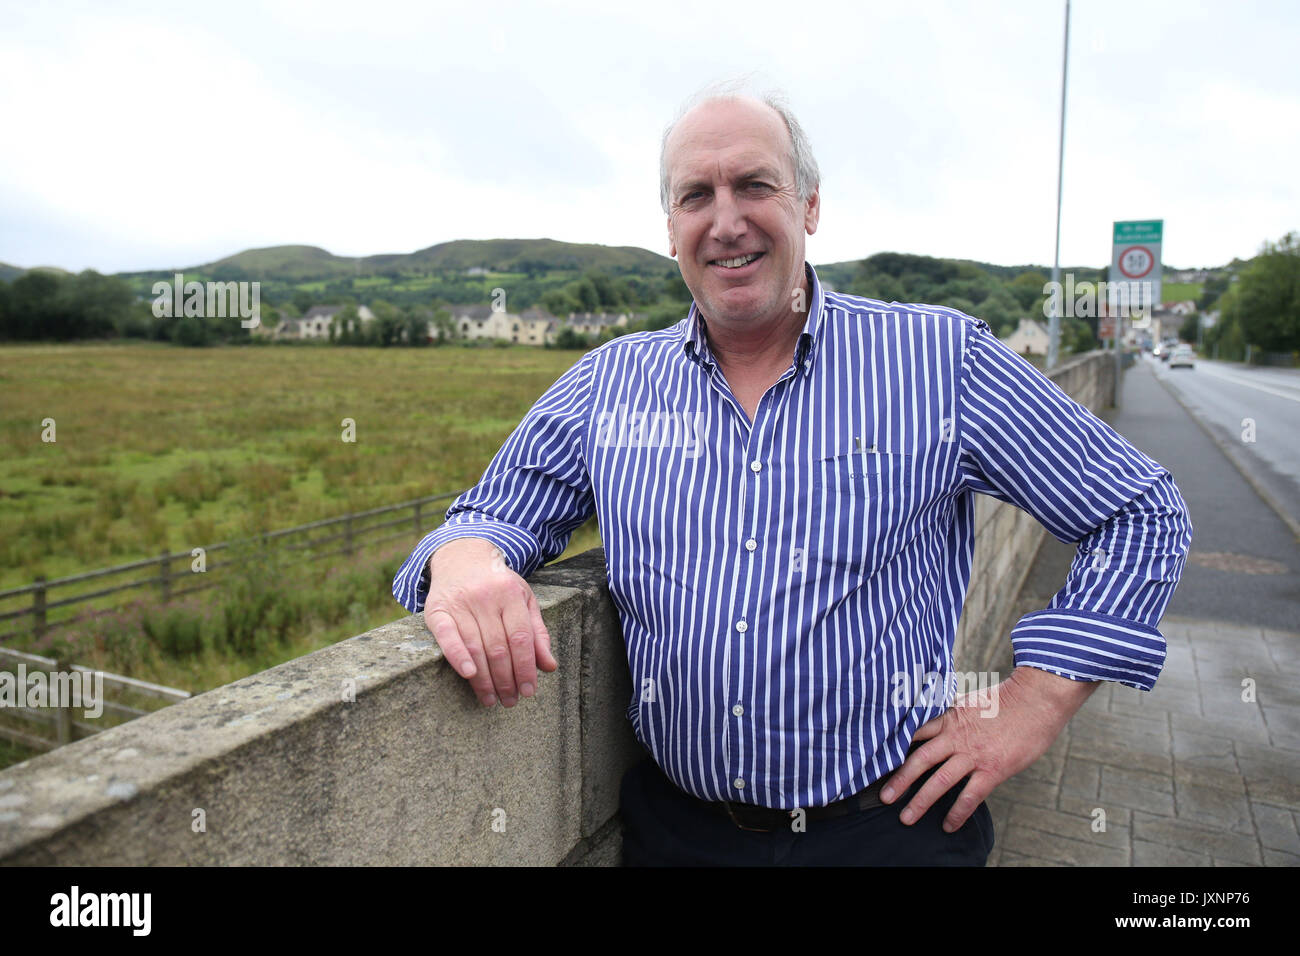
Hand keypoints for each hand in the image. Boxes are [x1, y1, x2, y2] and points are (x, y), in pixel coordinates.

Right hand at [422, 537, 557, 707]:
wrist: (461, 556)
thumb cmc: (498, 584)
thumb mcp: (524, 600)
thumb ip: (537, 633)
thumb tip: (549, 667)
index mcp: (511, 594)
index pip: (521, 637)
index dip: (526, 667)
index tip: (529, 691)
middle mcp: (485, 596)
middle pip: (498, 647)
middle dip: (506, 679)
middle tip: (510, 701)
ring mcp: (460, 602)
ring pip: (476, 647)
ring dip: (484, 679)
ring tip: (491, 699)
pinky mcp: (437, 609)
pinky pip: (447, 636)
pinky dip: (457, 656)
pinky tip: (468, 675)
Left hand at [879, 666, 1097, 831]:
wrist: (1037, 699)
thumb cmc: (1006, 699)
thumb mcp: (971, 700)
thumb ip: (951, 710)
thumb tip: (935, 712)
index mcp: (949, 718)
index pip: (914, 733)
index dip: (895, 747)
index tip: (877, 760)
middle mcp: (956, 737)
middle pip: (920, 759)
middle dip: (899, 779)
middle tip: (883, 797)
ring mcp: (974, 754)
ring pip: (940, 781)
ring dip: (921, 801)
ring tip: (906, 817)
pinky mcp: (993, 769)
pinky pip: (970, 796)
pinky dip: (957, 812)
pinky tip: (947, 825)